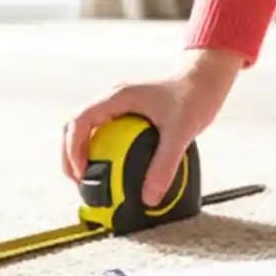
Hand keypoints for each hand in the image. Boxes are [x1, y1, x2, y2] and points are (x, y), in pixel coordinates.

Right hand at [62, 49, 242, 204]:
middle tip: (80, 182)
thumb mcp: (181, 132)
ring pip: (87, 128)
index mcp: (118, 97)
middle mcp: (113, 98)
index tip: (82, 174)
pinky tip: (113, 167)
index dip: (73, 150)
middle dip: (70, 155)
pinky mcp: (128, 111)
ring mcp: (119, 104)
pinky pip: (105, 131)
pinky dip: (101, 149)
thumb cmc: (194, 96)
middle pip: (75, 126)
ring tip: (90, 178)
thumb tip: (150, 197)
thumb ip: (165, 165)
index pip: (80, 121)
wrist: (205, 78)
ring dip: (82, 152)